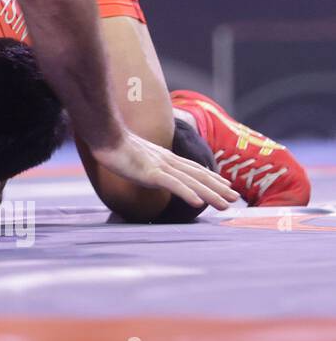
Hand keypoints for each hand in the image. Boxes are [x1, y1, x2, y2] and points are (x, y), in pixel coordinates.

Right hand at [92, 129, 237, 209]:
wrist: (105, 135)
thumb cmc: (115, 145)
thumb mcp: (136, 155)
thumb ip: (147, 162)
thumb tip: (151, 169)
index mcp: (164, 157)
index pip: (193, 168)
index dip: (211, 177)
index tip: (225, 185)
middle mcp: (167, 161)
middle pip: (198, 176)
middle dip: (218, 188)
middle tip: (235, 198)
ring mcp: (160, 166)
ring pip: (191, 182)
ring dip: (211, 194)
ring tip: (225, 205)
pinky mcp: (151, 173)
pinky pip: (173, 185)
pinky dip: (188, 193)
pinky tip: (198, 203)